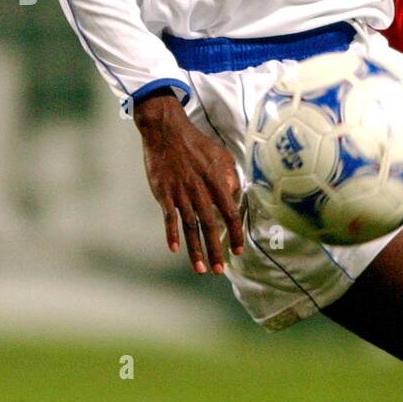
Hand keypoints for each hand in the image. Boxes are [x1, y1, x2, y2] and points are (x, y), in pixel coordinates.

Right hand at [133, 93, 243, 273]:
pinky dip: (171, 234)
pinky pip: (169, 217)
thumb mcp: (221, 156)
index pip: (231, 213)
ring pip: (190, 226)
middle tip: (220, 270)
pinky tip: (175, 249)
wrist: (166, 131)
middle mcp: (200, 190)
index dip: (235, 234)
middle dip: (216, 250)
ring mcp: (180, 193)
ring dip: (196, 250)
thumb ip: (230, 177)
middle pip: (210, 226)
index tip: (238, 251)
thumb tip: (236, 195)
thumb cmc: (196, 144)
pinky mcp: (163, 192)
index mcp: (217, 182)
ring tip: (201, 269)